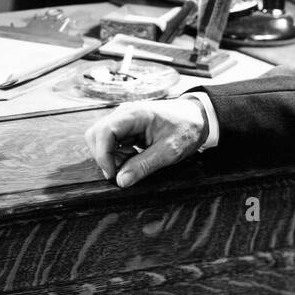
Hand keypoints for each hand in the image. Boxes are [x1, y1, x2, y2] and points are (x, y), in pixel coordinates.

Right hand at [84, 98, 206, 186]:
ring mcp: (124, 119)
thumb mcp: (170, 151)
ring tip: (133, 163)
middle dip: (105, 157)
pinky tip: (134, 157)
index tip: (113, 174)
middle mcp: (124, 113)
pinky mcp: (126, 126)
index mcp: (135, 114)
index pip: (104, 132)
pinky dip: (117, 154)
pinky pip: (111, 141)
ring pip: (101, 139)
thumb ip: (144, 165)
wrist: (198, 117)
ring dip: (111, 156)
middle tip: (125, 170)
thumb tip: (121, 181)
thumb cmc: (187, 129)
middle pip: (96, 135)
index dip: (103, 156)